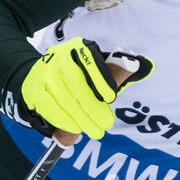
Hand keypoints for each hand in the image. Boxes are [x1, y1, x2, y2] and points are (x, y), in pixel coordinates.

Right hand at [19, 37, 152, 142]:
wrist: (37, 73)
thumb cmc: (75, 74)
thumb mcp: (93, 65)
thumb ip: (116, 69)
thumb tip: (147, 66)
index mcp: (78, 48)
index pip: (91, 63)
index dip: (101, 80)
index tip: (111, 97)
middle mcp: (59, 57)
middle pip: (77, 84)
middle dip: (93, 108)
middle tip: (105, 124)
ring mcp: (44, 73)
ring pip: (63, 98)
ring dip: (80, 119)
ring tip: (94, 131)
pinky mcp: (33, 90)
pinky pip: (49, 107)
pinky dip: (63, 120)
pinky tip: (74, 128)